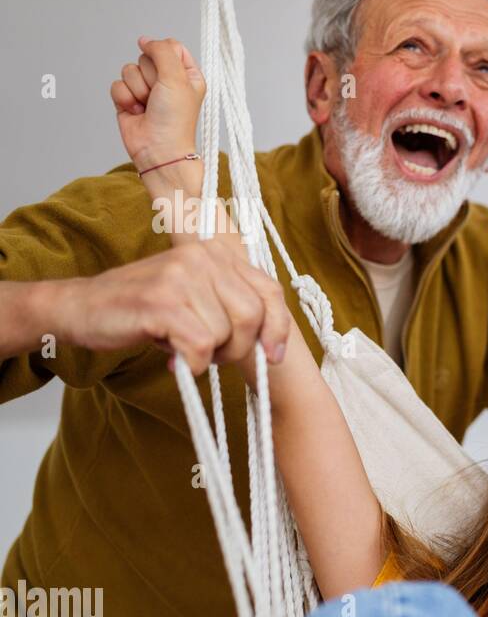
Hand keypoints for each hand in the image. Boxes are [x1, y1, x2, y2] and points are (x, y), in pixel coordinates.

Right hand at [55, 240, 292, 374]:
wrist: (81, 307)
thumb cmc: (144, 309)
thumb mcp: (196, 297)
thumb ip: (232, 304)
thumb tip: (273, 342)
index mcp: (217, 253)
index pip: (270, 292)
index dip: (278, 329)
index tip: (272, 357)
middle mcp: (203, 257)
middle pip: (253, 317)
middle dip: (238, 349)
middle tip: (208, 353)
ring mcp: (181, 276)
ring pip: (226, 334)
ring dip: (208, 355)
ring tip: (181, 347)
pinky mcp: (162, 301)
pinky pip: (200, 345)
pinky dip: (191, 363)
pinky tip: (173, 360)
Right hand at [110, 36, 205, 172]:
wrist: (158, 149)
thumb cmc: (175, 119)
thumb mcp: (177, 78)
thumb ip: (162, 51)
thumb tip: (145, 40)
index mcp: (186, 74)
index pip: (170, 46)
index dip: (163, 54)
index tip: (167, 71)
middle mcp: (167, 80)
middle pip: (147, 56)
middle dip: (150, 76)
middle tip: (159, 96)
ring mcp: (146, 89)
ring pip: (129, 69)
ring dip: (137, 89)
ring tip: (148, 106)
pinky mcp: (129, 99)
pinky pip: (117, 84)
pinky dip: (125, 98)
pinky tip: (136, 112)